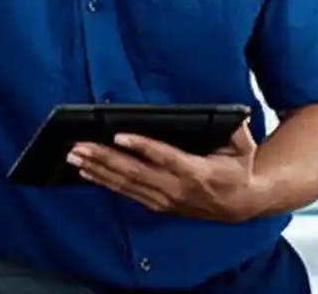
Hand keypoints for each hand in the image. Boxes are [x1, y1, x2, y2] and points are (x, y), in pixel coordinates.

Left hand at [67, 121, 261, 222]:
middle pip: (135, 172)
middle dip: (104, 158)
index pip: (166, 157)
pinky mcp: (158, 204)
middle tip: (80, 146)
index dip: (142, 146)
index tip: (120, 135)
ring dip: (98, 170)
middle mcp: (177, 188)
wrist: (242, 204)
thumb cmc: (238, 168)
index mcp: (197, 171)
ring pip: (126, 184)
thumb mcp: (240, 144)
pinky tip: (87, 173)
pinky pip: (126, 193)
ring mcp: (165, 199)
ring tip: (75, 157)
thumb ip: (232, 127)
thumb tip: (223, 111)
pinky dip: (105, 182)